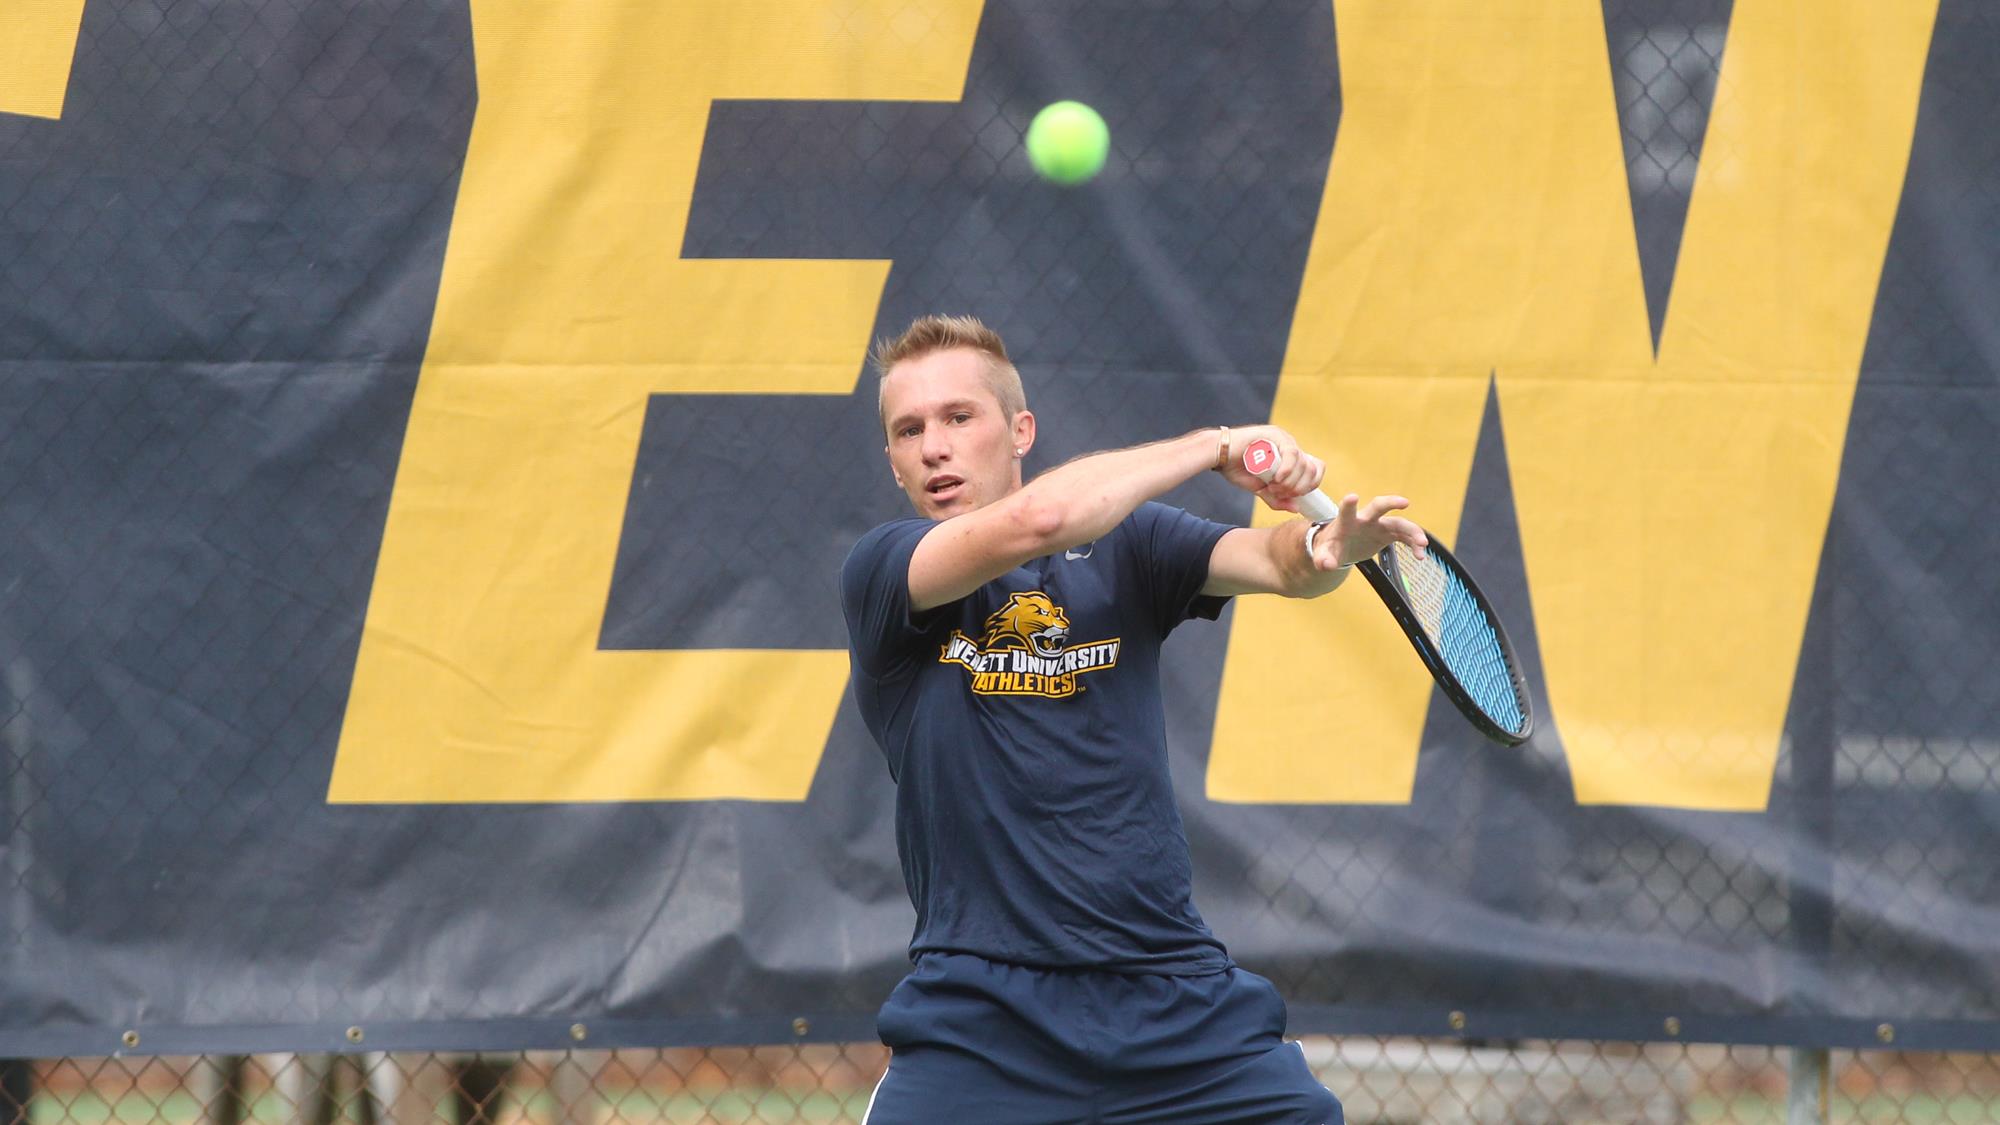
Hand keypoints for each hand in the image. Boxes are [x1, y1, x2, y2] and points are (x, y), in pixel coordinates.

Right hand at [1217, 425, 1324, 511]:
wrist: (1218, 456)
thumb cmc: (1237, 469)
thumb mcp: (1260, 489)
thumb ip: (1277, 498)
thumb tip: (1296, 508)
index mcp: (1291, 458)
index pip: (1315, 469)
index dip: (1310, 485)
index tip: (1295, 496)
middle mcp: (1290, 447)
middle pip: (1311, 469)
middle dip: (1298, 487)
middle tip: (1279, 493)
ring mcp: (1284, 439)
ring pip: (1302, 463)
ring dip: (1290, 481)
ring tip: (1272, 486)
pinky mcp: (1275, 435)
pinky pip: (1291, 453)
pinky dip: (1287, 470)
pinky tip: (1276, 478)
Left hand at [1311, 493, 1428, 570]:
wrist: (1340, 547)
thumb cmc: (1330, 547)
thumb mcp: (1323, 555)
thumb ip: (1323, 560)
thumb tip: (1326, 565)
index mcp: (1346, 522)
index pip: (1346, 511)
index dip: (1348, 504)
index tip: (1352, 497)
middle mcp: (1365, 519)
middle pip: (1378, 507)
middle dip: (1390, 503)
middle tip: (1405, 502)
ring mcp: (1378, 525)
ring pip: (1398, 523)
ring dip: (1412, 532)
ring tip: (1422, 545)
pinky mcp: (1388, 534)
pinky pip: (1404, 537)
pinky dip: (1413, 544)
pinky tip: (1420, 556)